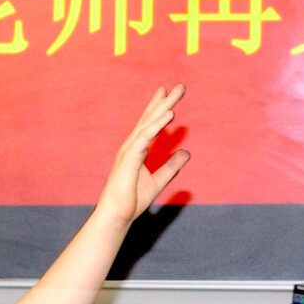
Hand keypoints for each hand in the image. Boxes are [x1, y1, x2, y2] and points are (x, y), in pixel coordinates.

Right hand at [92, 86, 190, 228]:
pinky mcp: (129, 158)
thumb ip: (171, 166)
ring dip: (163, 108)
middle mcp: (132, 146)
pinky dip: (157, 125)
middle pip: (150, 119)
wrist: (117, 215)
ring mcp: (129, 151)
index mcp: (137, 150)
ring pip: (148, 124)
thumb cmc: (131, 200)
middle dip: (164, 102)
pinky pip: (145, 137)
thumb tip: (186, 153)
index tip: (168, 92)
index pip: (149, 124)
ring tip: (175, 95)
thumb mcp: (158, 181)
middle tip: (180, 87)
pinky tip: (169, 115)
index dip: (159, 107)